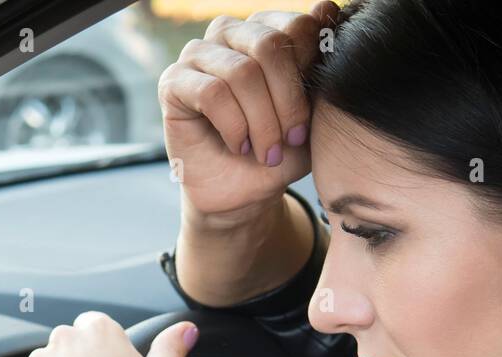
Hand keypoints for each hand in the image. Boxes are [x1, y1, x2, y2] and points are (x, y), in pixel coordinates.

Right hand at [158, 2, 339, 222]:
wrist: (243, 193)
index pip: (297, 26)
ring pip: (241, 72)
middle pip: (269, 45)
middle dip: (286, 102)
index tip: (308, 123)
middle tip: (291, 140)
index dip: (308, 77)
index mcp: (267, 30)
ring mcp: (199, 54)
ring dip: (261, 123)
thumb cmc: (278, 151)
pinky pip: (212, 94)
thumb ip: (320, 67)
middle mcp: (232, 33)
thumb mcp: (312, 114)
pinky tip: (238, 146)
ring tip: (267, 152)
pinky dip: (234, 127)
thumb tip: (327, 8)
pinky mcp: (173, 81)